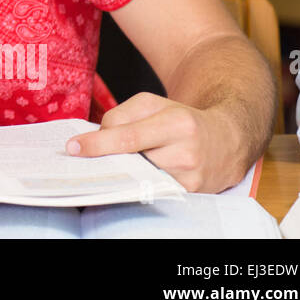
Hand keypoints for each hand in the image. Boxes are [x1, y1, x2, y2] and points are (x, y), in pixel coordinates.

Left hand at [65, 92, 244, 192]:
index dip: (97, 144)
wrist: (227, 141)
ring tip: (120, 160)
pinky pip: (152, 189)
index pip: (128, 137)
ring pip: (138, 176)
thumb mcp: (153, 104)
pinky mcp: (190, 195)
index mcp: (178, 124)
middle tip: (83, 158)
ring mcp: (189, 179)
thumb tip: (99, 136)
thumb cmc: (182, 120)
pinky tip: (131, 175)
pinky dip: (136, 182)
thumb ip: (122, 115)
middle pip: (131, 160)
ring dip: (123, 169)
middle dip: (107, 157)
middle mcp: (186, 153)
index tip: (72, 148)